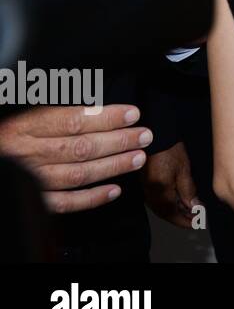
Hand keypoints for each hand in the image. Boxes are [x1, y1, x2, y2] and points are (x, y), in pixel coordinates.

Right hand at [0, 104, 150, 213]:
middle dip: (118, 141)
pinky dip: (91, 198)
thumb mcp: (22, 112)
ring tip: (138, 158)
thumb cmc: (5, 131)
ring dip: (113, 166)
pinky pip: (64, 203)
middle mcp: (27, 153)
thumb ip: (53, 109)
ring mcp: (30, 179)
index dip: (106, 117)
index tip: (133, 114)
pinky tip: (115, 190)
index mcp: (24, 126)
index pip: (72, 120)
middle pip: (80, 147)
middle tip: (145, 136)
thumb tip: (95, 105)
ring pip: (77, 174)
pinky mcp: (32, 200)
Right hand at [143, 141, 202, 228]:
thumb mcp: (184, 171)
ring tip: (190, 212)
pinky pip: (158, 201)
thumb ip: (188, 191)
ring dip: (175, 213)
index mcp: (160, 193)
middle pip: (166, 214)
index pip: (173, 215)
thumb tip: (195, 207)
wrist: (155, 137)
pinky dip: (169, 205)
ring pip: (161, 209)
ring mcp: (147, 190)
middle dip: (181, 219)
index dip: (185, 221)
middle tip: (195, 220)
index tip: (197, 223)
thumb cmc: (169, 150)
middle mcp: (150, 195)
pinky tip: (178, 202)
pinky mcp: (146, 185)